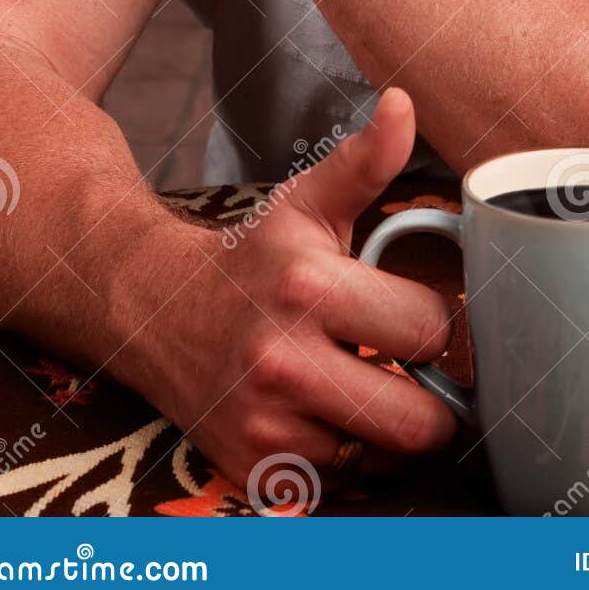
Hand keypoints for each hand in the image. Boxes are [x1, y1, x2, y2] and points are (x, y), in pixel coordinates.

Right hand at [130, 89, 456, 496]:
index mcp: (310, 286)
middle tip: (414, 377)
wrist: (155, 308)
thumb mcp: (307, 203)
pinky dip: (345, 462)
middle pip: (416, 421)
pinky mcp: (252, 468)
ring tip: (365, 392)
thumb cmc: (250, 257)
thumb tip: (403, 103)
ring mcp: (266, 422)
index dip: (433, 325)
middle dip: (429, 401)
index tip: (415, 319)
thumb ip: (366, 161)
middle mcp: (284, 360)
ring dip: (385, 434)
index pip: (429, 330)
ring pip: (379, 459)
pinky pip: (337, 486)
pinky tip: (328, 421)